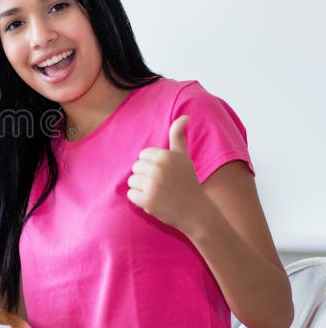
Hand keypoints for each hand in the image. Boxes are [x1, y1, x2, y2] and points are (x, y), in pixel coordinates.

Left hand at [127, 116, 209, 232]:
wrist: (196, 211)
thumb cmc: (187, 182)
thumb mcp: (183, 157)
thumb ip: (178, 136)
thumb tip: (185, 116)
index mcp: (165, 156)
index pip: (142, 156)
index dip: (152, 165)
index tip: (166, 173)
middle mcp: (158, 168)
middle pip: (135, 168)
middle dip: (146, 177)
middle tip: (163, 185)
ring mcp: (152, 185)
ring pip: (132, 181)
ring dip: (142, 189)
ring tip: (160, 193)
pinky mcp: (147, 200)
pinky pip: (131, 195)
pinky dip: (140, 200)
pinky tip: (155, 202)